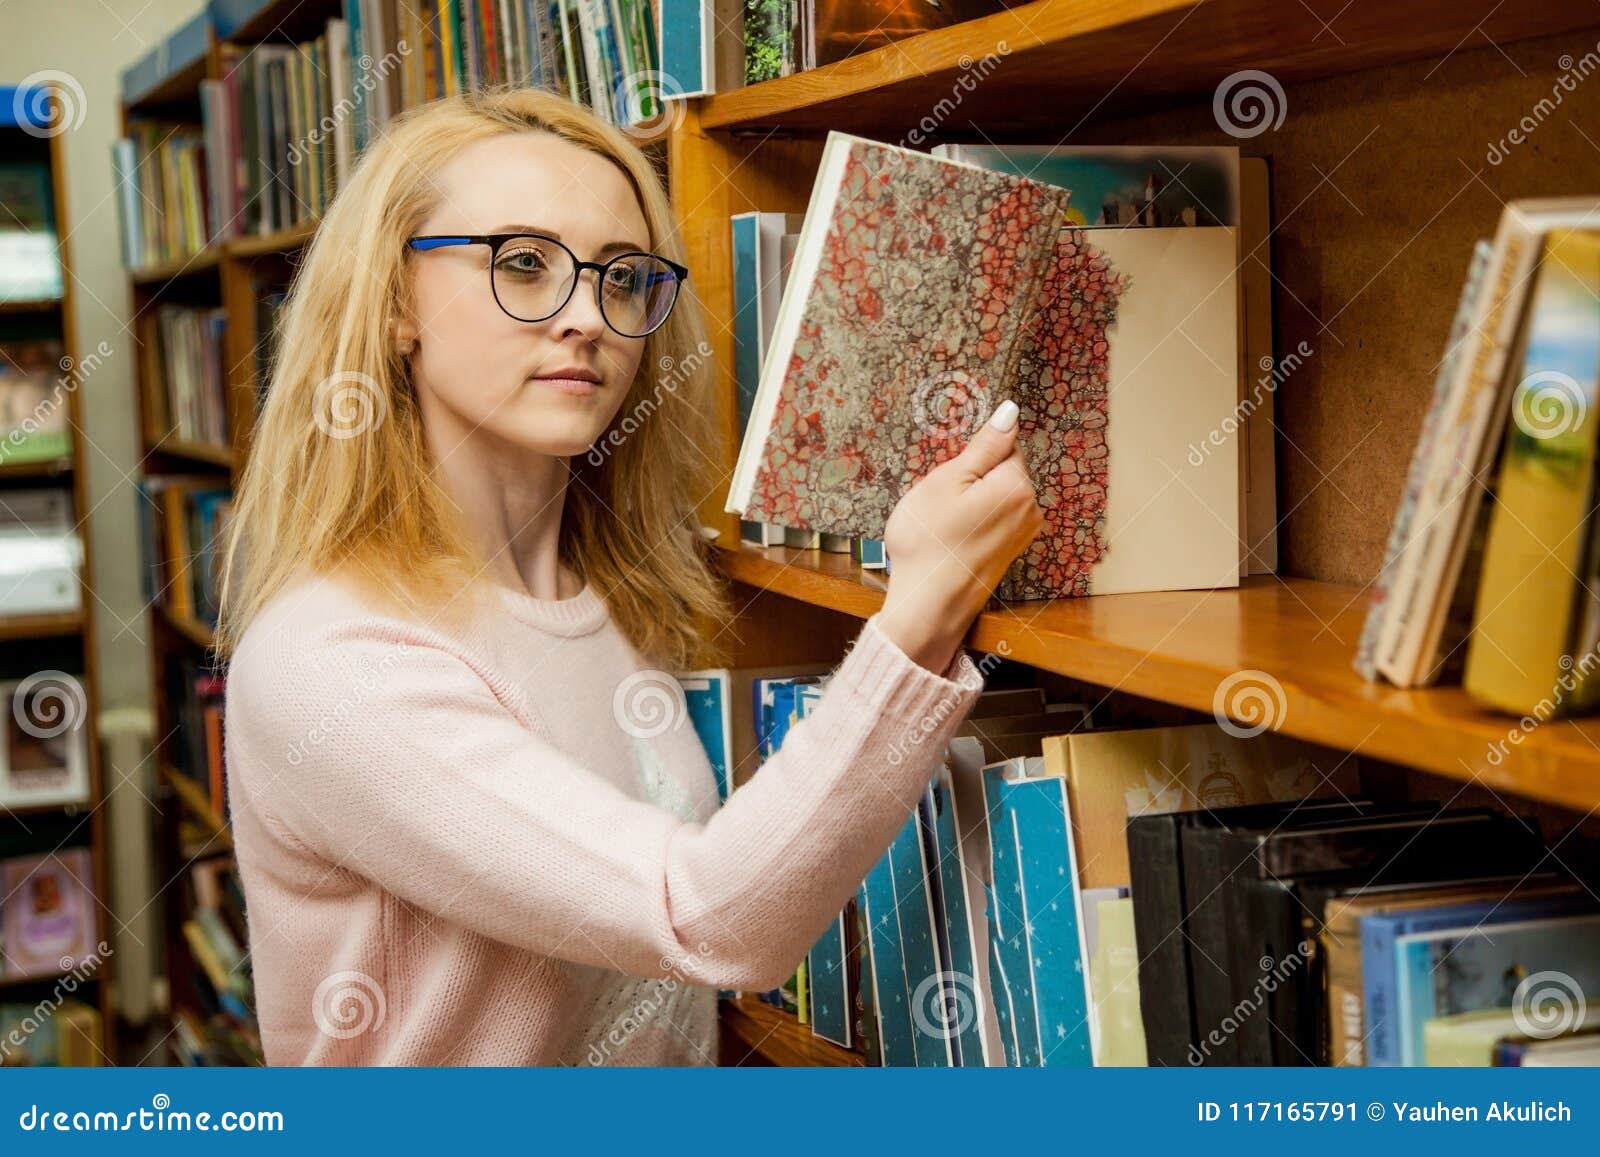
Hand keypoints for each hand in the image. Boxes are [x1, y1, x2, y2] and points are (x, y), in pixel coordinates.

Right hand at [875, 400, 1044, 670]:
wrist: (928, 606)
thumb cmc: (929, 542)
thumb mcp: (947, 481)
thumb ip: (984, 446)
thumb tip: (1010, 411)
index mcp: (1018, 485)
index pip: (1003, 446)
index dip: (970, 459)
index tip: (950, 478)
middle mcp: (1031, 509)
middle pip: (1001, 472)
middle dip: (971, 480)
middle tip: (942, 503)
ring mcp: (1022, 534)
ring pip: (995, 497)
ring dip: (970, 503)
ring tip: (944, 524)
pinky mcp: (1009, 552)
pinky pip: (992, 520)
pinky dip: (973, 523)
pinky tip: (952, 539)